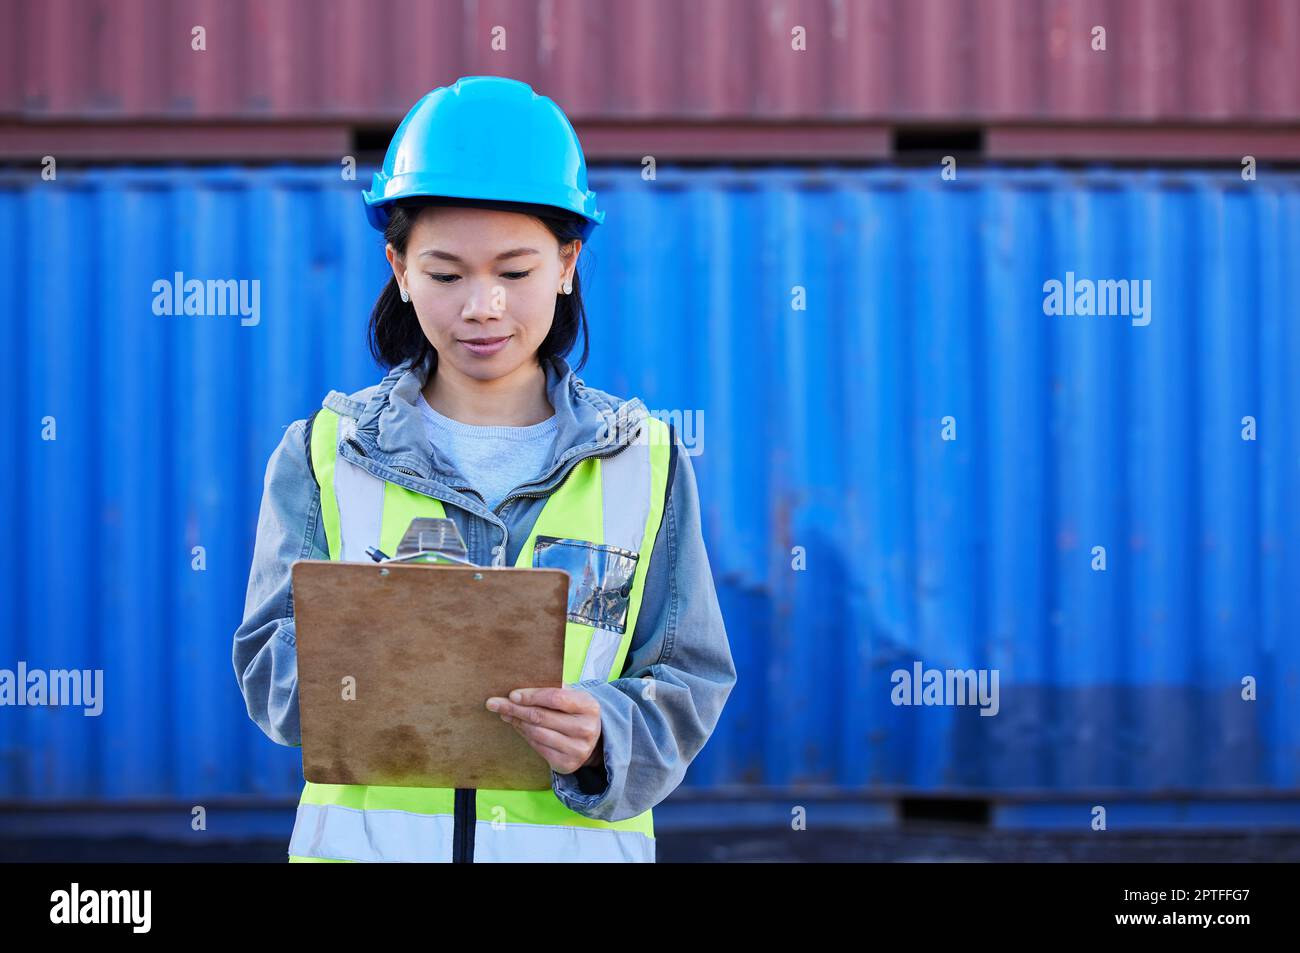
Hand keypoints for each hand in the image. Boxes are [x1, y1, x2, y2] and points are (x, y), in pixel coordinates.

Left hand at [486, 687, 602, 775]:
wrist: (594, 743)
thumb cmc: (576, 713)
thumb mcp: (573, 698)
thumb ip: (553, 690)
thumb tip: (519, 689)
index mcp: (589, 707)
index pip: (556, 698)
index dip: (532, 696)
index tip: (512, 694)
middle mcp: (586, 729)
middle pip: (541, 716)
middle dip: (515, 709)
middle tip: (494, 703)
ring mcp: (577, 749)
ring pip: (536, 733)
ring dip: (517, 722)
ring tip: (504, 713)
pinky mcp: (566, 763)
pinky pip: (537, 746)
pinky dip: (524, 735)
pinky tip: (517, 726)